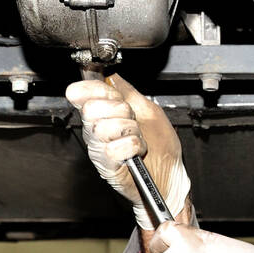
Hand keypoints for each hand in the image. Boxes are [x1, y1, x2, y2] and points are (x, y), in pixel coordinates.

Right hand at [64, 74, 190, 229]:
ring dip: (129, 130)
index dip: (95, 89)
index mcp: (104, 114)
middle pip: (91, 109)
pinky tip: (137, 152)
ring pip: (103, 127)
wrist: (171, 175)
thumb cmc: (162, 148)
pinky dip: (133, 146)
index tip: (113, 94)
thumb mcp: (149, 110)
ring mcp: (100, 149)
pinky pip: (114, 148)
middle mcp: (97, 131)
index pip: (82, 93)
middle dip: (119, 110)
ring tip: (138, 138)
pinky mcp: (107, 167)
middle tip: (132, 121)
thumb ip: (130, 92)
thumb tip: (112, 77)